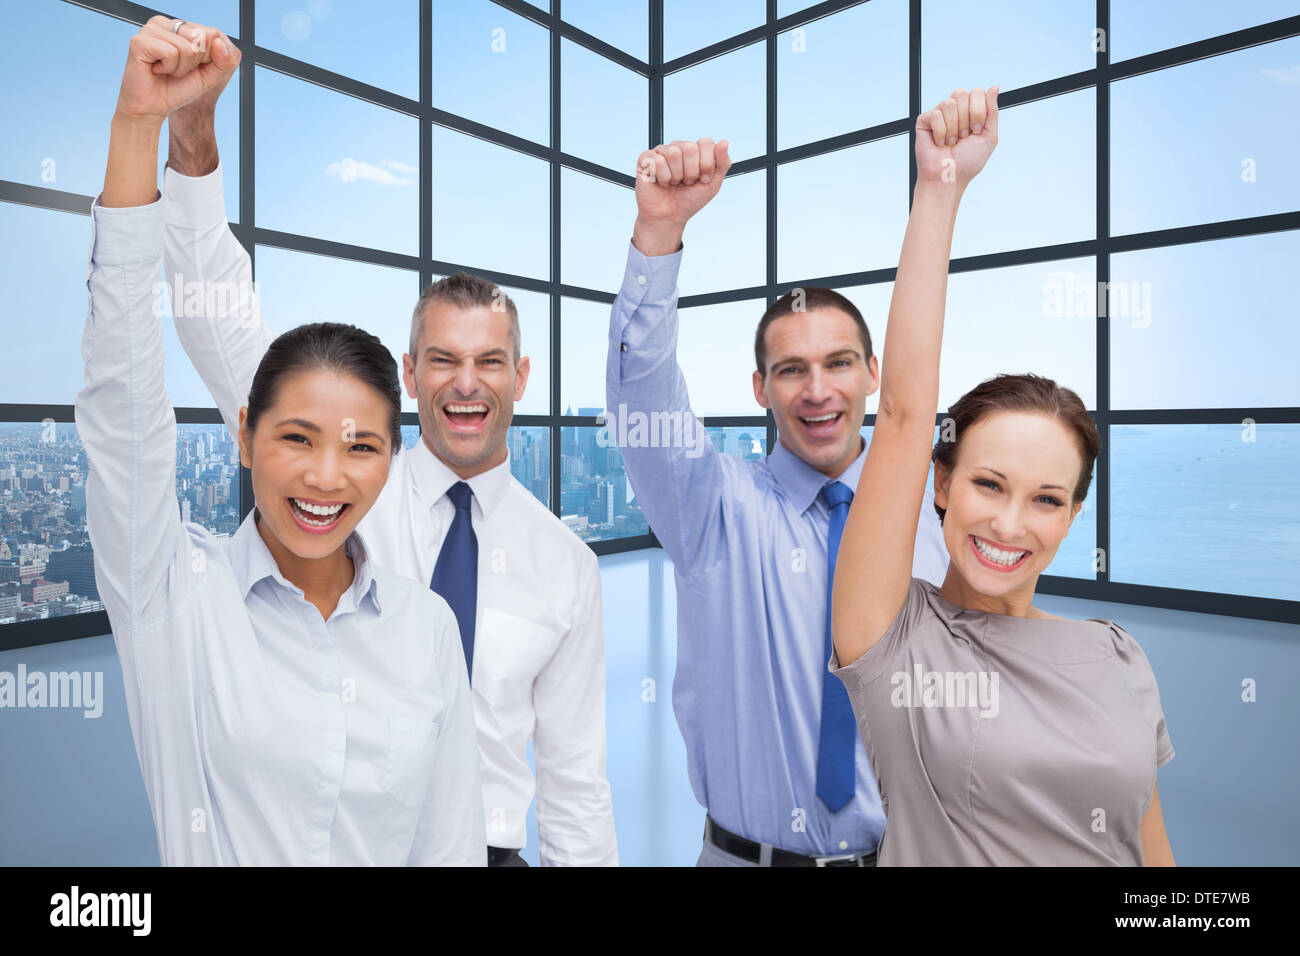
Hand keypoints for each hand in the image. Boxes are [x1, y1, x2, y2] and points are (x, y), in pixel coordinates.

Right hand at [114, 16, 239, 123]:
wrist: (154, 106)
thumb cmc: (179, 88)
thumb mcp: (210, 76)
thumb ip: (224, 60)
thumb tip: (219, 41)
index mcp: (182, 27)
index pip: (213, 34)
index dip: (209, 58)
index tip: (192, 67)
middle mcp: (166, 23)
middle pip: (202, 39)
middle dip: (195, 63)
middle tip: (177, 70)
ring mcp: (151, 29)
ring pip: (188, 48)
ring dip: (182, 68)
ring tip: (167, 70)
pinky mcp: (139, 41)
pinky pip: (171, 53)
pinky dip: (169, 68)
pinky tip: (157, 69)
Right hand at [632, 138, 730, 255]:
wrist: (669, 218)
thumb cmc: (689, 201)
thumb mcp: (712, 184)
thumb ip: (722, 163)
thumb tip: (725, 142)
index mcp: (695, 151)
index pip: (706, 143)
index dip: (706, 164)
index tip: (702, 179)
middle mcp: (679, 147)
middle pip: (690, 148)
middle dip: (691, 172)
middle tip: (686, 182)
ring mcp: (662, 152)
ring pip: (673, 153)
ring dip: (676, 176)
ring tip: (674, 183)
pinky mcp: (646, 159)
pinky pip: (657, 160)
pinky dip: (662, 177)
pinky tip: (661, 182)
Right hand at [915, 87, 997, 186]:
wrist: (949, 177)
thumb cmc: (968, 161)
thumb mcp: (989, 136)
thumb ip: (992, 111)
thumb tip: (995, 87)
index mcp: (970, 111)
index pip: (977, 92)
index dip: (978, 112)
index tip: (976, 131)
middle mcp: (955, 110)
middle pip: (962, 94)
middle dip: (965, 119)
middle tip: (962, 137)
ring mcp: (939, 114)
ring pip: (949, 103)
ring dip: (953, 128)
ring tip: (951, 142)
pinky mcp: (924, 120)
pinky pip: (936, 114)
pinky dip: (941, 132)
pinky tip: (939, 143)